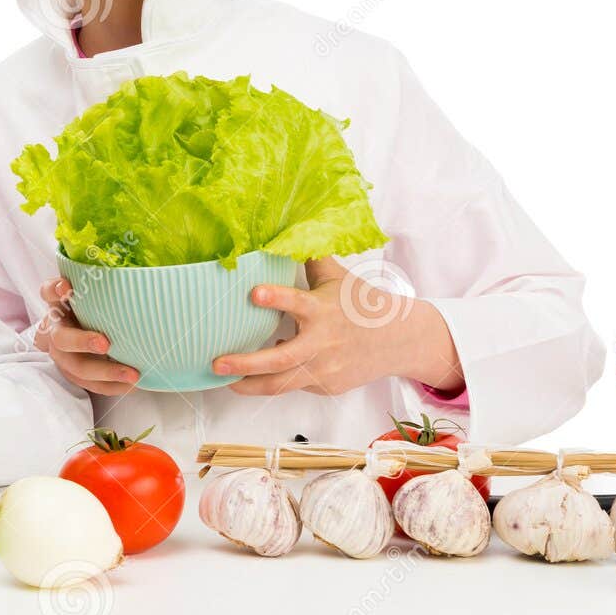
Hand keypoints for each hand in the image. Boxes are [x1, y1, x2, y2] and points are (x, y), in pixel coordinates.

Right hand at [34, 277, 139, 394]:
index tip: (67, 287)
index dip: (55, 290)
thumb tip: (127, 273)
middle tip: (105, 343)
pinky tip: (131, 384)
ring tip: (133, 375)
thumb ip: (99, 280)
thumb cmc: (89, 306)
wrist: (76, 329)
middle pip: (62, 339)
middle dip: (82, 342)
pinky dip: (111, 386)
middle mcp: (56, 330)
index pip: (49, 293)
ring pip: (77, 368)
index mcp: (57, 304)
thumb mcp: (91, 291)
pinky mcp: (73, 373)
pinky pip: (91, 385)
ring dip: (105, 372)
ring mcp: (63, 355)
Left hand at [212, 258, 462, 396]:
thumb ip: (309, 257)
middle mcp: (322, 343)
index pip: (298, 303)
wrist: (399, 341)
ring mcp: (324, 369)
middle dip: (245, 363)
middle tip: (216, 362)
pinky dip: (275, 379)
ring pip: (281, 384)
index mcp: (322, 310)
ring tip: (224, 381)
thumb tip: (285, 228)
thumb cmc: (362, 304)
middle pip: (280, 360)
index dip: (276, 298)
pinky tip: (257, 374)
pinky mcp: (326, 386)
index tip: (253, 293)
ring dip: (249, 384)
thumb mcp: (336, 278)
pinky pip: (294, 384)